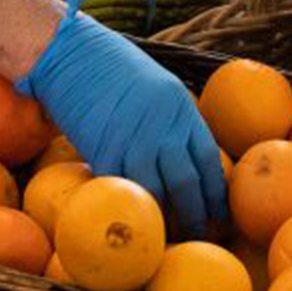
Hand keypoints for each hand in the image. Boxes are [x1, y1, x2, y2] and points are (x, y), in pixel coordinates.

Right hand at [21, 0, 227, 235]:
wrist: (71, 53)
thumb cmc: (110, 67)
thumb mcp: (155, 86)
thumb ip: (170, 121)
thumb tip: (182, 160)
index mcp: (180, 106)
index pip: (208, 158)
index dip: (216, 191)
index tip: (220, 214)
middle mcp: (161, 125)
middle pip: (187, 181)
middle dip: (195, 214)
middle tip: (198, 234)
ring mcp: (131, 138)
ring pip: (155, 191)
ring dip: (163, 220)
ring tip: (166, 237)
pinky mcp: (101, 149)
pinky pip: (121, 187)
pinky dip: (129, 206)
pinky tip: (133, 220)